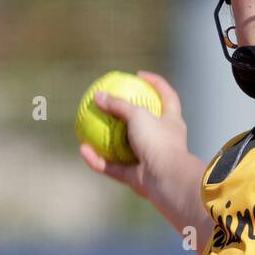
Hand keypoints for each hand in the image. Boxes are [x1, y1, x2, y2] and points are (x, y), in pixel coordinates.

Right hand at [78, 70, 189, 200]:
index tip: (139, 75)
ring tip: (86, 130)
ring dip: (105, 140)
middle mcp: (162, 141)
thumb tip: (98, 95)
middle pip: (145, 124)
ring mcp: (149, 160)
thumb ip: (119, 105)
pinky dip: (98, 159)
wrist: (167, 180)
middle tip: (107, 104)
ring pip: (124, 148)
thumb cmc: (158, 142)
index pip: (167, 96)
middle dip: (126, 115)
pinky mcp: (136, 178)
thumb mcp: (139, 115)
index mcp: (172, 122)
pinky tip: (82, 150)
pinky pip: (113, 167)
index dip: (156, 83)